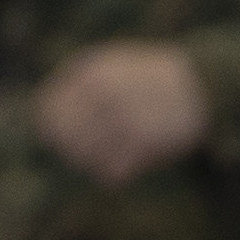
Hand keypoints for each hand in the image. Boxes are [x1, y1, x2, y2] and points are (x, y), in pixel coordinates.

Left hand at [31, 40, 210, 184]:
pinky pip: (112, 172)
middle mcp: (103, 91)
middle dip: (72, 150)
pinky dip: (116, 173)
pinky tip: (128, 162)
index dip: (52, 129)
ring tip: (112, 156)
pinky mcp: (145, 140)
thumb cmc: (145, 80)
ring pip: (86, 158)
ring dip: (95, 163)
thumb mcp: (108, 66)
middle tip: (89, 152)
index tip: (64, 137)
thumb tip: (42, 120)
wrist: (197, 85)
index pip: (47, 111)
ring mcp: (123, 115)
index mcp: (90, 72)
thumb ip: (74, 88)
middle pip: (64, 139)